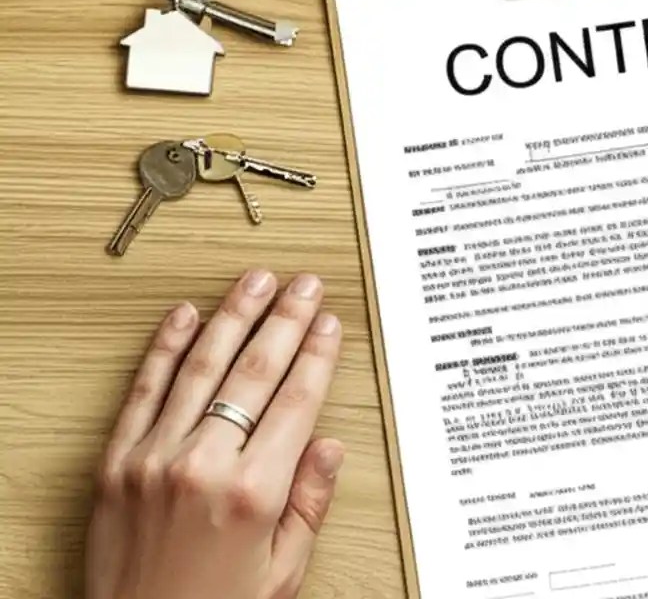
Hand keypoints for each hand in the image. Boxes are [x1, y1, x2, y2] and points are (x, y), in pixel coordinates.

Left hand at [87, 270, 343, 598]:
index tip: (330, 324)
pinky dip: (165, 349)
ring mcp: (153, 459)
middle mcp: (203, 466)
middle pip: (255, 373)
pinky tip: (185, 316)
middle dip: (286, 320)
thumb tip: (329, 447)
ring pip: (201, 369)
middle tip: (305, 285)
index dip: (317, 356)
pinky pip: (144, 391)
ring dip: (232, 316)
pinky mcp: (115, 464)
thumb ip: (308, 504)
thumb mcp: (282, 572)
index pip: (297, 402)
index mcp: (254, 493)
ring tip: (256, 280)